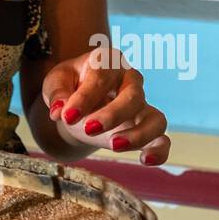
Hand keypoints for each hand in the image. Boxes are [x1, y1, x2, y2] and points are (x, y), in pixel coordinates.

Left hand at [40, 47, 170, 165]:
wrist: (79, 104)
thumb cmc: (68, 86)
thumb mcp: (56, 83)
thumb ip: (57, 94)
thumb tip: (59, 111)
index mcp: (107, 60)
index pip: (101, 76)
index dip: (85, 97)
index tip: (66, 116)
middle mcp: (131, 79)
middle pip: (132, 95)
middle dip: (112, 114)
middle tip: (88, 128)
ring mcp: (143, 104)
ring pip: (155, 118)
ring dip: (138, 134)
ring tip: (113, 146)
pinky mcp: (147, 127)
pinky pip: (162, 139)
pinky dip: (159, 150)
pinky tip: (145, 159)